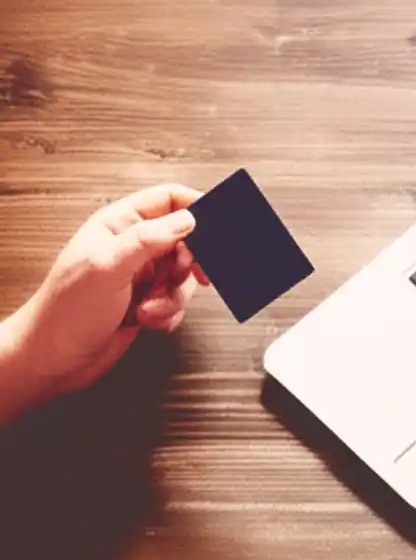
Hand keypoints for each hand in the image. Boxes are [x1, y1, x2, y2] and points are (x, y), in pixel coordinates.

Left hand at [7, 184, 208, 400]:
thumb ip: (149, 239)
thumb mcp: (108, 267)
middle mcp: (131, 247)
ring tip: (149, 307)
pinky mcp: (147, 300)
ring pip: (183, 275)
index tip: (215, 228)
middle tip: (184, 276)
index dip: (195, 208)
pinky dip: (169, 313)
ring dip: (173, 295)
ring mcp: (140, 274)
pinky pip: (178, 301)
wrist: (55, 359)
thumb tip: (189, 218)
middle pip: (185, 239)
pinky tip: (146, 320)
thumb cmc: (66, 311)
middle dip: (187, 263)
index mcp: (118, 225)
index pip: (167, 199)